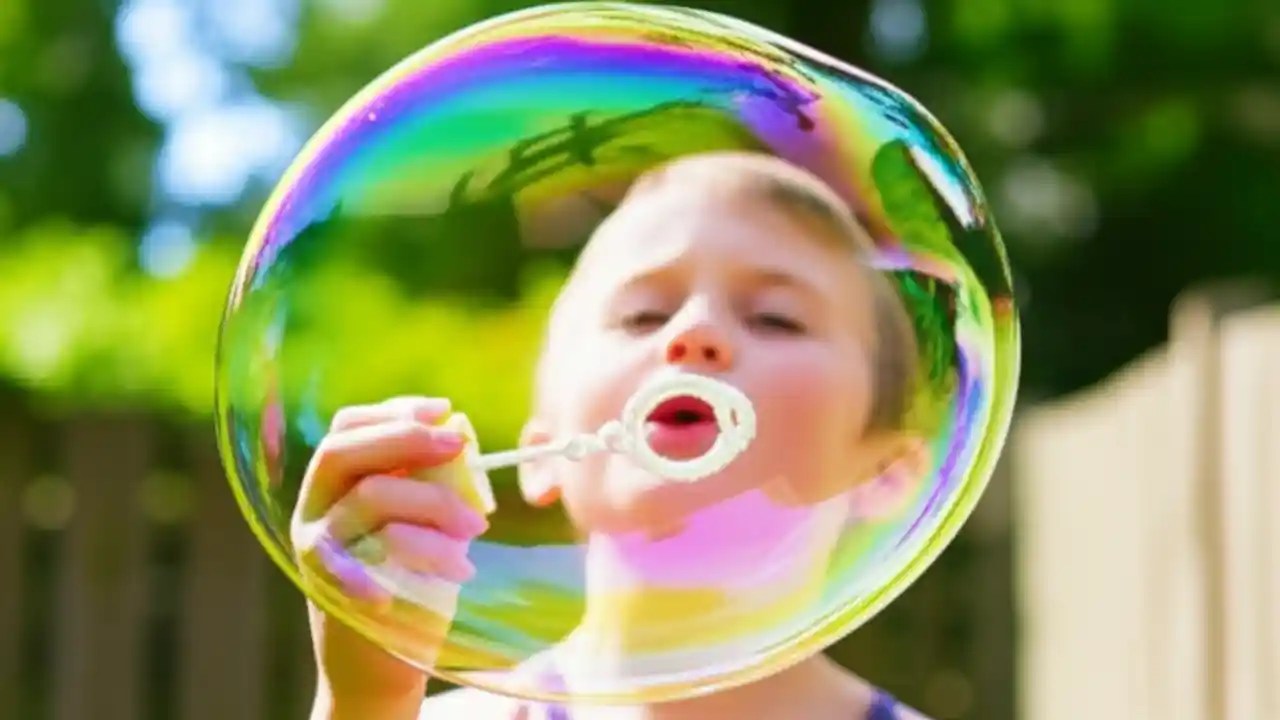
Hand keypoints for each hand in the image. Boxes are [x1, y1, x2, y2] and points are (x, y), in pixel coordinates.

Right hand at [290, 397, 489, 713]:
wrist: (379, 661)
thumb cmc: (407, 579)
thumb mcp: (418, 521)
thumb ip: (428, 481)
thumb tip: (460, 436)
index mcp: (330, 487)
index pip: (346, 428)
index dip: (394, 411)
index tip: (444, 409)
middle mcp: (313, 511)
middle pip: (344, 452)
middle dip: (407, 438)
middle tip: (462, 445)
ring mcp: (318, 550)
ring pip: (371, 498)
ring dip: (435, 502)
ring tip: (477, 527)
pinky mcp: (334, 589)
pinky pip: (374, 557)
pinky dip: (422, 555)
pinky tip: (459, 567)